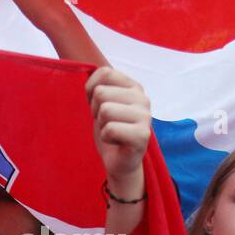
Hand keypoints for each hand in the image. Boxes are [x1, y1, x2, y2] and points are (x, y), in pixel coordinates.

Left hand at [89, 67, 150, 187]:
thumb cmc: (110, 129)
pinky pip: (110, 129)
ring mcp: (145, 117)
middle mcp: (143, 98)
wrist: (120, 161)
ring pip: (105, 110)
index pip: (104, 72)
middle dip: (96, 110)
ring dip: (101, 124)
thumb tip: (89, 74)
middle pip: (101, 93)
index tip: (99, 105)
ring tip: (111, 131)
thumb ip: (99, 85)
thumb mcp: (102, 103)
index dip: (92, 90)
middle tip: (106, 122)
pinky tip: (116, 141)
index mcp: (134, 86)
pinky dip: (106, 137)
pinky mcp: (142, 135)